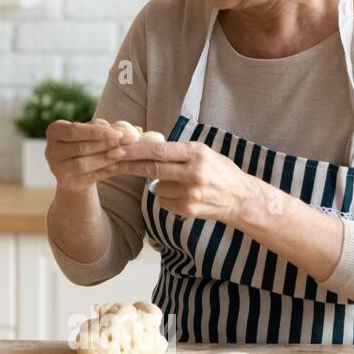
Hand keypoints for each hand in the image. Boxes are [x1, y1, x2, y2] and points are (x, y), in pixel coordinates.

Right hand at [44, 119, 139, 192]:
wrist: (76, 168)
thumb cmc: (87, 143)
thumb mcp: (94, 132)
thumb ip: (108, 128)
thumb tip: (134, 130)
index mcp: (55, 131)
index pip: (75, 131)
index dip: (97, 132)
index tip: (118, 133)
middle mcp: (51, 150)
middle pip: (80, 147)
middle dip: (106, 144)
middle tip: (128, 142)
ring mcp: (57, 168)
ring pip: (84, 163)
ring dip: (106, 158)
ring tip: (124, 153)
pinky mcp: (66, 183)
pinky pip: (88, 176)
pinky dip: (105, 170)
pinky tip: (118, 164)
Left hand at [103, 138, 258, 221]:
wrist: (241, 198)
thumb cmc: (219, 171)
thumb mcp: (203, 153)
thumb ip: (177, 151)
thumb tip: (143, 145)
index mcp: (197, 153)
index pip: (159, 150)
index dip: (135, 149)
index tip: (116, 148)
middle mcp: (194, 172)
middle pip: (152, 168)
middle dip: (129, 163)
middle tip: (112, 160)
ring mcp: (191, 192)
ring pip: (157, 186)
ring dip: (159, 184)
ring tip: (180, 183)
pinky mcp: (188, 209)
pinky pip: (163, 201)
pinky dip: (166, 198)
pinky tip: (184, 195)